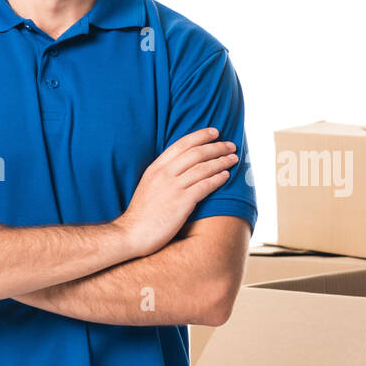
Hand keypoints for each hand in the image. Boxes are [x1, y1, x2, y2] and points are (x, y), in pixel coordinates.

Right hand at [116, 127, 237, 256]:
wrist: (132, 233)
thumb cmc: (142, 213)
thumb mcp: (148, 185)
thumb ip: (163, 174)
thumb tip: (181, 167)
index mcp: (156, 168)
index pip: (181, 144)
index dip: (200, 136)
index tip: (214, 132)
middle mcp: (164, 174)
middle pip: (196, 153)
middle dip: (217, 147)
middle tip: (231, 146)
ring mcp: (173, 187)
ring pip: (203, 168)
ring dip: (221, 161)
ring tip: (234, 159)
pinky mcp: (182, 202)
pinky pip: (204, 186)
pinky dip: (218, 179)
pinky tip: (226, 176)